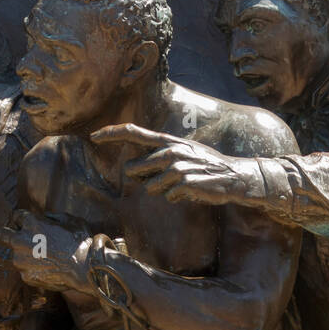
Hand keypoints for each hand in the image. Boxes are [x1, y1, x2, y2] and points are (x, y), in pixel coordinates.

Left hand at [0, 209, 89, 294]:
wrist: (85, 268)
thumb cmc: (79, 242)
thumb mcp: (69, 219)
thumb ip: (51, 217)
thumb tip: (44, 218)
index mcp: (31, 223)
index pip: (15, 216)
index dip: (21, 220)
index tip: (25, 224)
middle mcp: (21, 240)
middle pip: (1, 235)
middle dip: (5, 234)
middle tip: (14, 238)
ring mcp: (21, 260)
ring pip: (15, 255)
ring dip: (24, 255)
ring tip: (44, 258)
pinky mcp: (25, 275)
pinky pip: (25, 270)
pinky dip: (33, 269)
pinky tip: (48, 269)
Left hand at [91, 124, 262, 205]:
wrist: (235, 176)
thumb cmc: (205, 166)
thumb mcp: (182, 154)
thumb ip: (157, 158)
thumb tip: (131, 170)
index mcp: (167, 141)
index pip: (134, 132)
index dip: (111, 133)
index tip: (93, 135)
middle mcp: (169, 150)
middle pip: (133, 168)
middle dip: (142, 178)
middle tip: (165, 180)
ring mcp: (176, 166)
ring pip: (149, 187)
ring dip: (163, 191)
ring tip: (182, 186)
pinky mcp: (184, 182)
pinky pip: (168, 197)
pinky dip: (177, 198)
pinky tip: (191, 192)